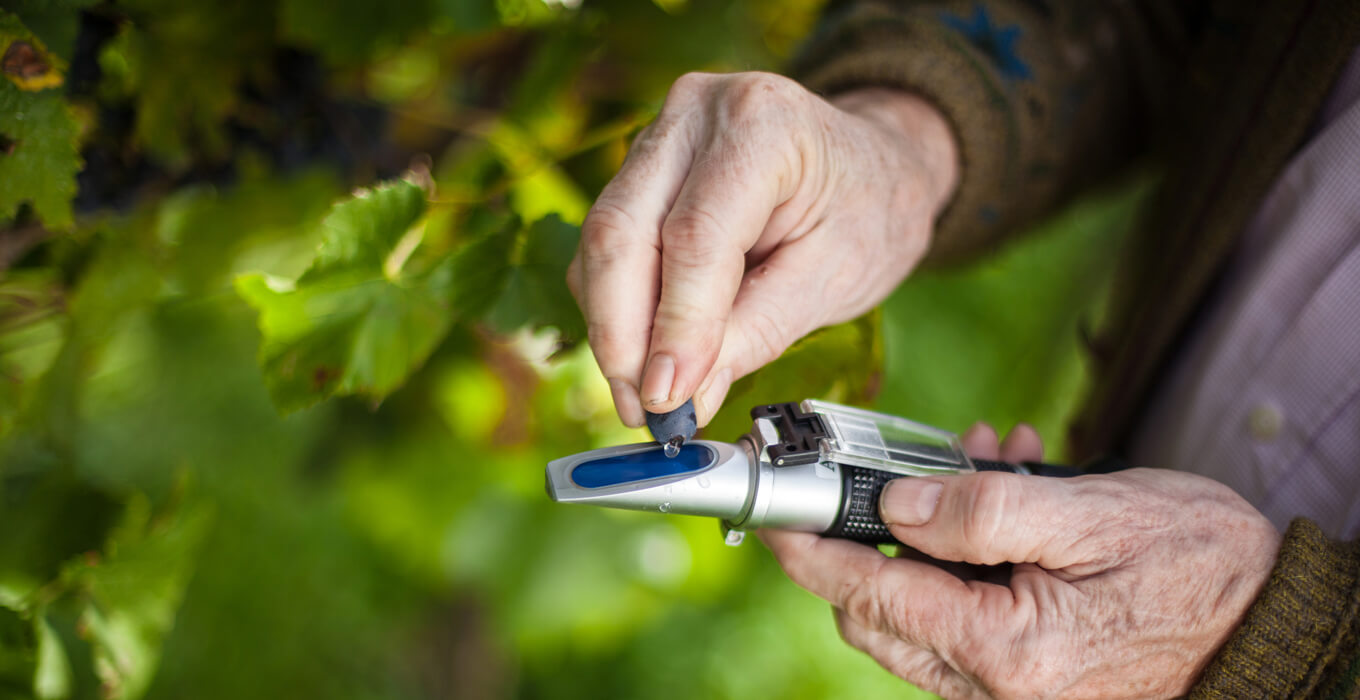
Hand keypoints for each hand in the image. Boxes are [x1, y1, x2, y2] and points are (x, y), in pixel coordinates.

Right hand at [567, 72, 957, 426]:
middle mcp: (698, 112)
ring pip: (603, 237)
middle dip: (621, 334)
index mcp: (765, 125)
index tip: (667, 398)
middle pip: (621, 230)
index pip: (695, 236)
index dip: (673, 326)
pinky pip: (608, 239)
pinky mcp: (642, 161)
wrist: (876, 164)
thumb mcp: (834, 281)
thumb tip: (684, 395)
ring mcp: (663, 131)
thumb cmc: (869, 211)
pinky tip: (645, 349)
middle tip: (639, 408)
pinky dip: (618, 303)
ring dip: (612, 325)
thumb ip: (754, 335)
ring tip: (643, 393)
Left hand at [761, 423, 1281, 698]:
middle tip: (898, 465)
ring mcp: (1007, 688)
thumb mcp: (1092, 515)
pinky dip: (965, 558)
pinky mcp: (1026, 677)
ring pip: (916, 611)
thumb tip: (894, 504)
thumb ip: (983, 510)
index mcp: (1003, 649)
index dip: (806, 549)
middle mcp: (992, 686)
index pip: (864, 596)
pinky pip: (963, 617)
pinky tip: (1006, 495)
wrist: (1278, 628)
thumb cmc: (1202, 570)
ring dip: (926, 534)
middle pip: (875, 613)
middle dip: (870, 532)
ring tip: (981, 460)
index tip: (772, 512)